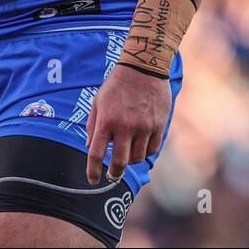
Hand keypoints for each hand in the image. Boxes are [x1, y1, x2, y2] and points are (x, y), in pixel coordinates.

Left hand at [85, 64, 170, 184]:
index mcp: (106, 121)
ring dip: (131, 160)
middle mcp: (125, 126)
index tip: (93, 180)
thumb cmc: (117, 84)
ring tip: (127, 153)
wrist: (144, 67)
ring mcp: (144, 127)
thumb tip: (89, 146)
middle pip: (120, 162)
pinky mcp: (159, 125)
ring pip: (137, 158)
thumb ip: (92, 124)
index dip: (92, 171)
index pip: (96, 154)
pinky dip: (145, 152)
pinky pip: (152, 149)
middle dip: (114, 173)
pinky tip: (141, 145)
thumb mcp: (98, 101)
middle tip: (112, 175)